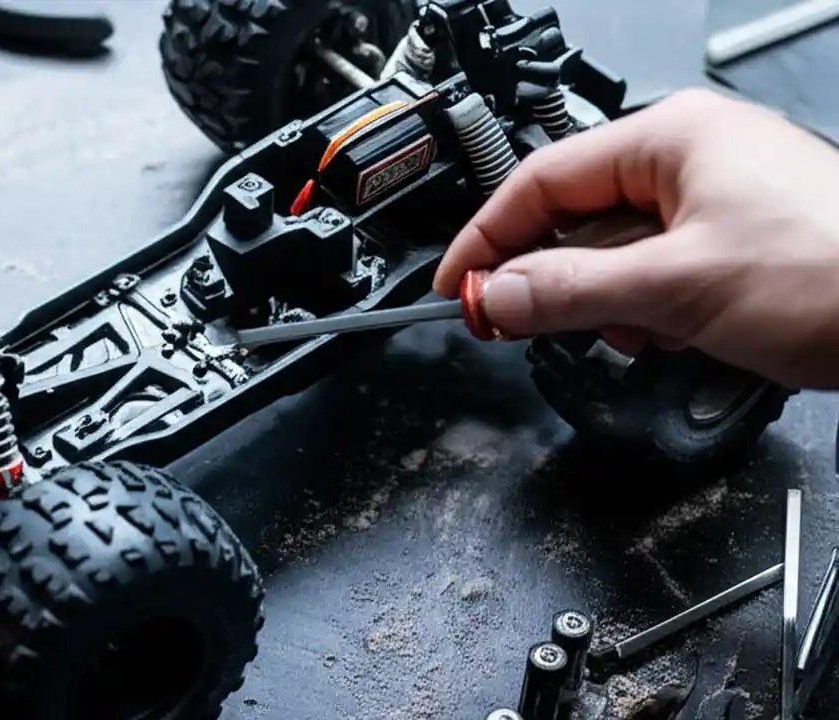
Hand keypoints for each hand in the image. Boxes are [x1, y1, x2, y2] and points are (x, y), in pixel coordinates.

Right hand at [434, 87, 838, 388]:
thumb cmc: (838, 274)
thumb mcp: (676, 288)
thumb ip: (570, 291)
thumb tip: (496, 295)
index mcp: (669, 138)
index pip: (540, 181)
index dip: (486, 239)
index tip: (456, 287)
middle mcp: (688, 159)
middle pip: (574, 219)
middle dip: (556, 280)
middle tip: (523, 324)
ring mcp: (713, 201)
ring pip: (613, 254)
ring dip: (610, 303)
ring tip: (647, 331)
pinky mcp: (732, 242)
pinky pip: (656, 272)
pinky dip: (650, 310)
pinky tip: (678, 331)